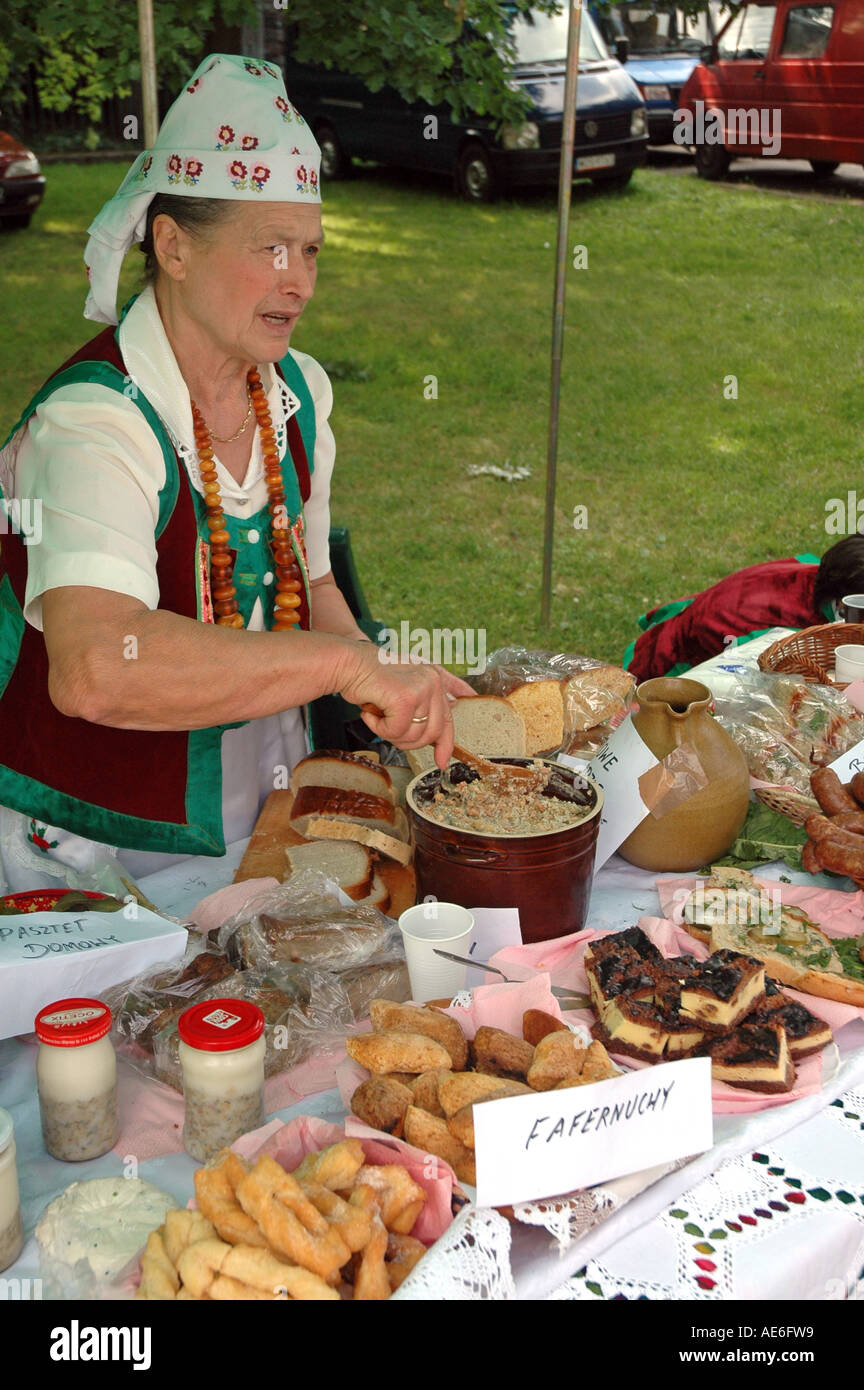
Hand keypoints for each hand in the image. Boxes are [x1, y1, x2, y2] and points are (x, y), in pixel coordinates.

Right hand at [337, 644, 474, 767]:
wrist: (348, 663)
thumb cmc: (371, 675)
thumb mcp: (405, 682)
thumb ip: (430, 693)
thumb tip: (454, 704)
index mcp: (435, 678)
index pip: (448, 718)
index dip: (446, 744)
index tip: (442, 761)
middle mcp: (433, 681)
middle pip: (433, 733)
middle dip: (408, 740)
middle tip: (388, 729)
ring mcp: (421, 689)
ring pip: (415, 736)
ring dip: (390, 733)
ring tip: (377, 716)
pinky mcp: (406, 698)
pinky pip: (396, 731)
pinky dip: (379, 728)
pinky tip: (370, 713)